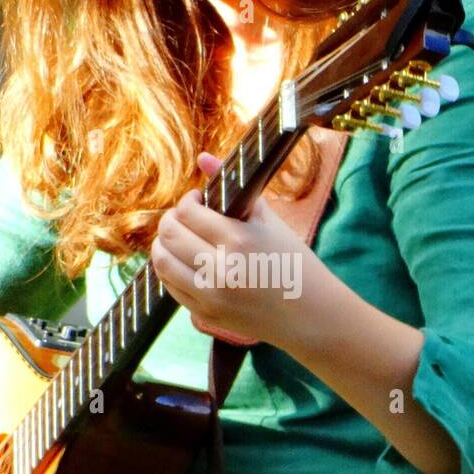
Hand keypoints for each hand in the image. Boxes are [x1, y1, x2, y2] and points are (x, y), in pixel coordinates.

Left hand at [151, 152, 326, 349]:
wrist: (311, 314)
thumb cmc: (294, 261)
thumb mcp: (268, 219)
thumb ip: (232, 185)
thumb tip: (203, 157)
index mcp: (238, 240)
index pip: (187, 212)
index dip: (187, 200)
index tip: (198, 199)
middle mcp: (220, 270)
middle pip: (168, 236)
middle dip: (171, 220)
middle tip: (184, 217)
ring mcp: (211, 297)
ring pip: (162, 263)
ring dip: (165, 245)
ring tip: (182, 238)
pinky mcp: (206, 316)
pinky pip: (172, 288)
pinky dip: (173, 270)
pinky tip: (188, 262)